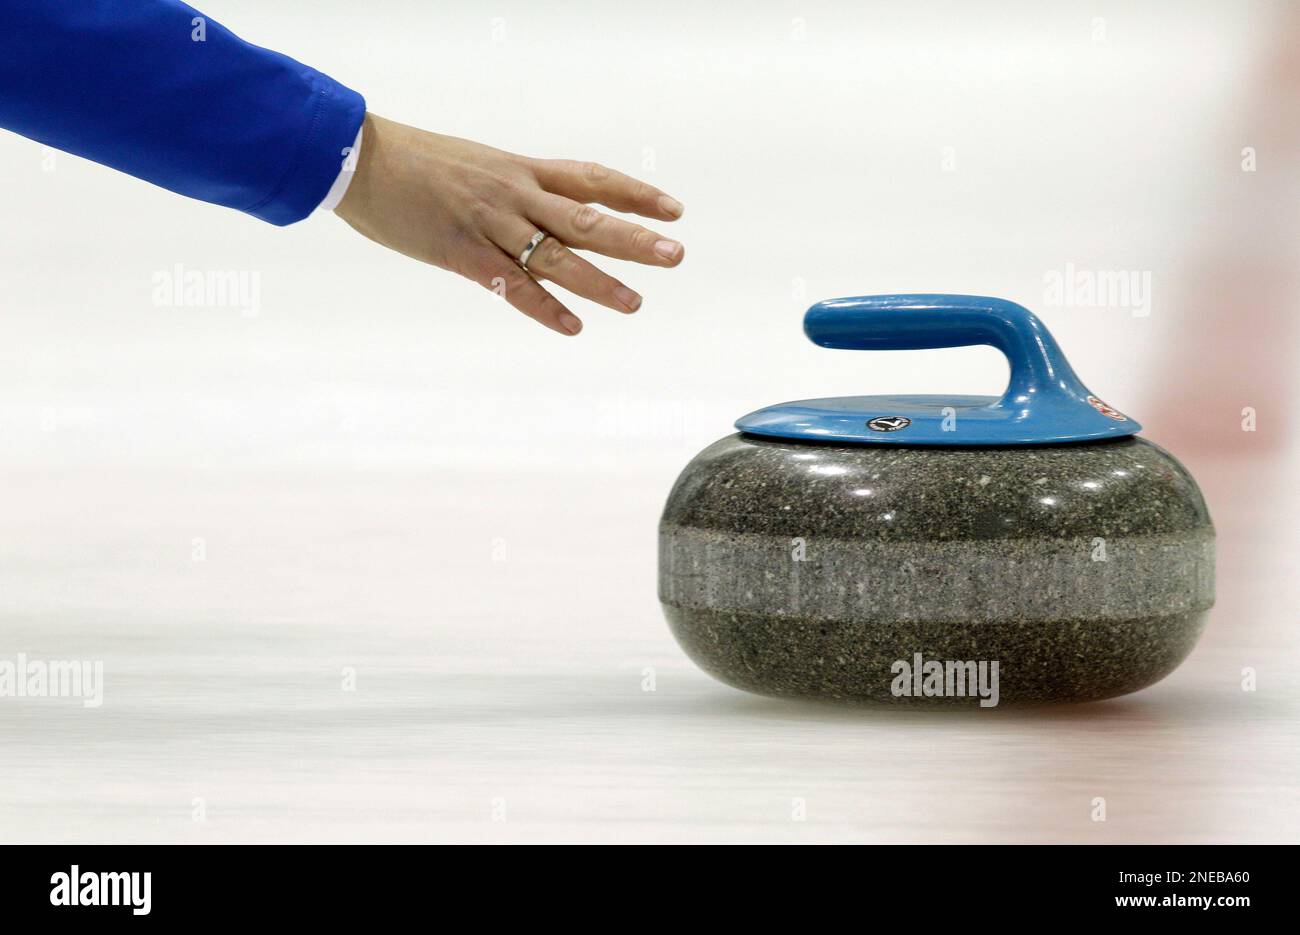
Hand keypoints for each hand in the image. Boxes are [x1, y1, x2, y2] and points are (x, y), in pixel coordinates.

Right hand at [334, 114, 684, 335]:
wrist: (358, 159)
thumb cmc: (417, 162)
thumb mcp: (479, 165)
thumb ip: (517, 190)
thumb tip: (548, 213)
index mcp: (521, 170)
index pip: (592, 179)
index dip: (635, 194)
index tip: (673, 209)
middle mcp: (515, 195)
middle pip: (587, 218)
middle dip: (634, 239)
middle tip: (674, 255)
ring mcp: (489, 225)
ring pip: (556, 256)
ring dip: (600, 282)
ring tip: (635, 303)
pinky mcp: (461, 254)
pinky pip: (510, 285)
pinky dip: (543, 307)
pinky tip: (572, 326)